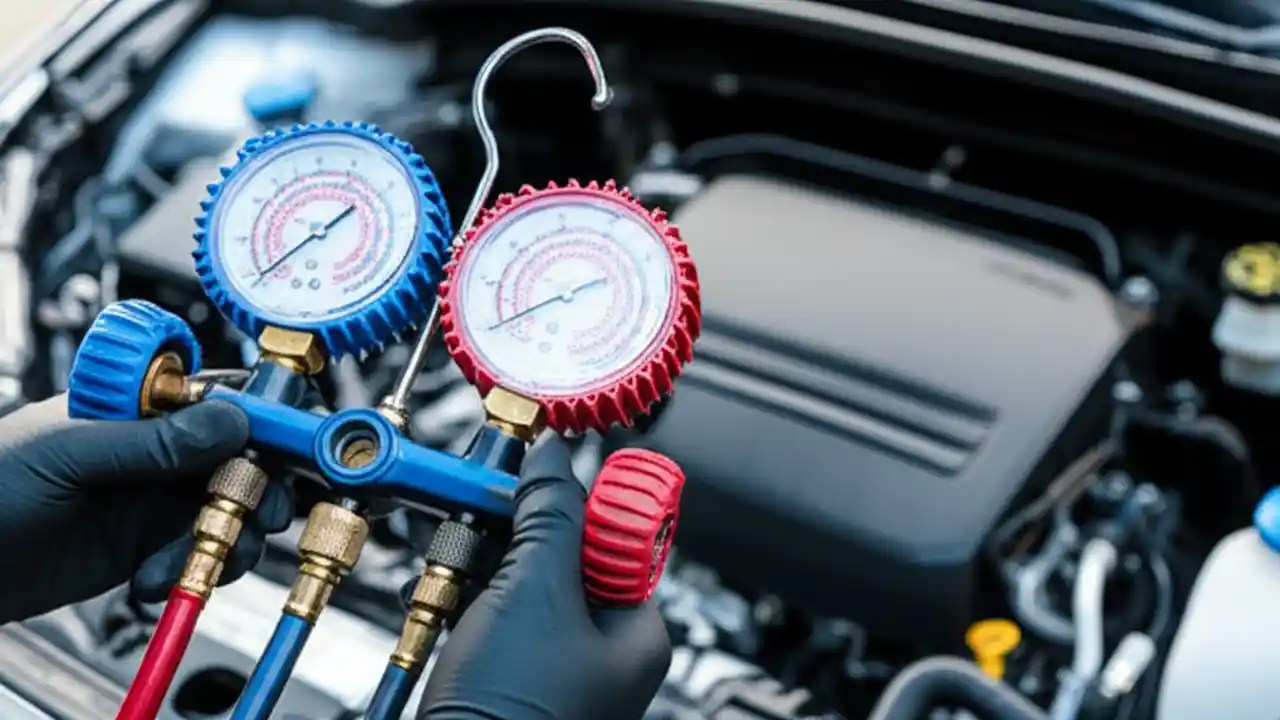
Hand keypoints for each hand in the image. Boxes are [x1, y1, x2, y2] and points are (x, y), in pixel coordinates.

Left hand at [0, 395, 292, 622]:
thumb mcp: (70, 456)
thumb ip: (152, 442)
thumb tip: (232, 421)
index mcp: (141, 405)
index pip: (222, 395)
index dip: (269, 416)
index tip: (299, 445)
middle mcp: (157, 447)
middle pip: (243, 457)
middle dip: (260, 488)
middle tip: (260, 515)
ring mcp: (153, 497)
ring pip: (228, 510)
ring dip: (226, 538)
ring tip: (193, 559)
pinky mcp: (146, 545)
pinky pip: (197, 552)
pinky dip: (190, 569)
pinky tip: (151, 579)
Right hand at [417, 435, 671, 719]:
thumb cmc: (513, 712)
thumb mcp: (534, 592)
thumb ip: (550, 514)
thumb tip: (554, 454)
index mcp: (636, 630)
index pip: (618, 534)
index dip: (573, 502)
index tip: (532, 477)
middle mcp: (605, 650)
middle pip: (566, 553)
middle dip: (518, 531)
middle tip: (484, 514)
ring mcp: (558, 666)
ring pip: (525, 581)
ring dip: (486, 561)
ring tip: (459, 557)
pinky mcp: (513, 677)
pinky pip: (497, 615)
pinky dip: (470, 595)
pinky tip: (445, 592)